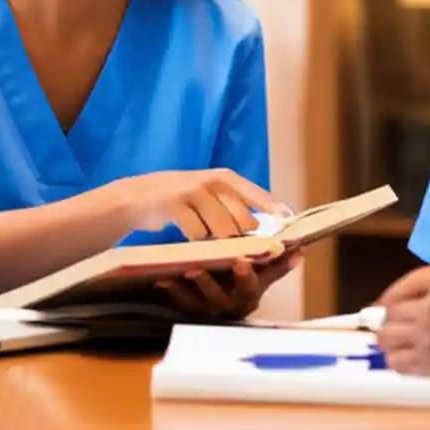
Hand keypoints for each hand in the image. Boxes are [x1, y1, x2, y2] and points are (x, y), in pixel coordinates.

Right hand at [100, 169, 291, 240]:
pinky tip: (190, 238)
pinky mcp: (176, 205)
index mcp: (227, 178)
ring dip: (220, 243)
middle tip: (240, 250)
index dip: (276, 213)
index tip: (291, 228)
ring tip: (212, 243)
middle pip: (244, 220)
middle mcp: (213, 182)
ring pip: (223, 229)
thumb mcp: (210, 193)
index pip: (260, 197)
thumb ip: (234, 204)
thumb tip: (268, 224)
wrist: (138, 196)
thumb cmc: (181, 199)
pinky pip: (198, 234)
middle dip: (245, 238)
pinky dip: (197, 243)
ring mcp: (194, 192)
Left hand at [157, 251, 303, 319]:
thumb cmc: (246, 285)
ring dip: (184, 288)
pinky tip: (161, 279)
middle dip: (207, 284)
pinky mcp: (190, 308)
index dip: (245, 275)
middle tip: (196, 269)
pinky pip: (179, 302)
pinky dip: (171, 291)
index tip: (240, 261)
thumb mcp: (264, 278)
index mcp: (247, 295)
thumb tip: (300, 251)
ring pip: (195, 301)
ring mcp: (207, 308)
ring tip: (173, 273)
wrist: (230, 305)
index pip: (249, 286)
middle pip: (218, 297)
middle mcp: (227, 304)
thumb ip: (279, 265)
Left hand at [375, 266, 429, 384]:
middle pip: (390, 317)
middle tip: (388, 331)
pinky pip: (402, 363)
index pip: (405, 287)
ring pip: (389, 340)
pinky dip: (398, 362)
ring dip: (389, 344)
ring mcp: (429, 337)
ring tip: (394, 349)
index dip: (389, 296)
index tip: (383, 306)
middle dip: (386, 324)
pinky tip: (405, 364)